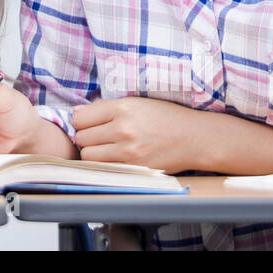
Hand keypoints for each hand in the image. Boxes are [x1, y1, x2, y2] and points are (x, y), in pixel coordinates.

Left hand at [71, 97, 200, 172]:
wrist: (195, 138)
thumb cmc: (166, 118)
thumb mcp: (137, 103)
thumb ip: (106, 108)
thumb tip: (76, 114)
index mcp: (122, 108)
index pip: (79, 118)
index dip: (81, 122)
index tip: (88, 124)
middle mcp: (123, 129)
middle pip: (81, 138)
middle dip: (86, 138)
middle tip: (98, 138)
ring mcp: (128, 151)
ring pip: (88, 156)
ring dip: (93, 154)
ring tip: (105, 149)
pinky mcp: (135, 168)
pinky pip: (104, 169)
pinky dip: (105, 166)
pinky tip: (115, 159)